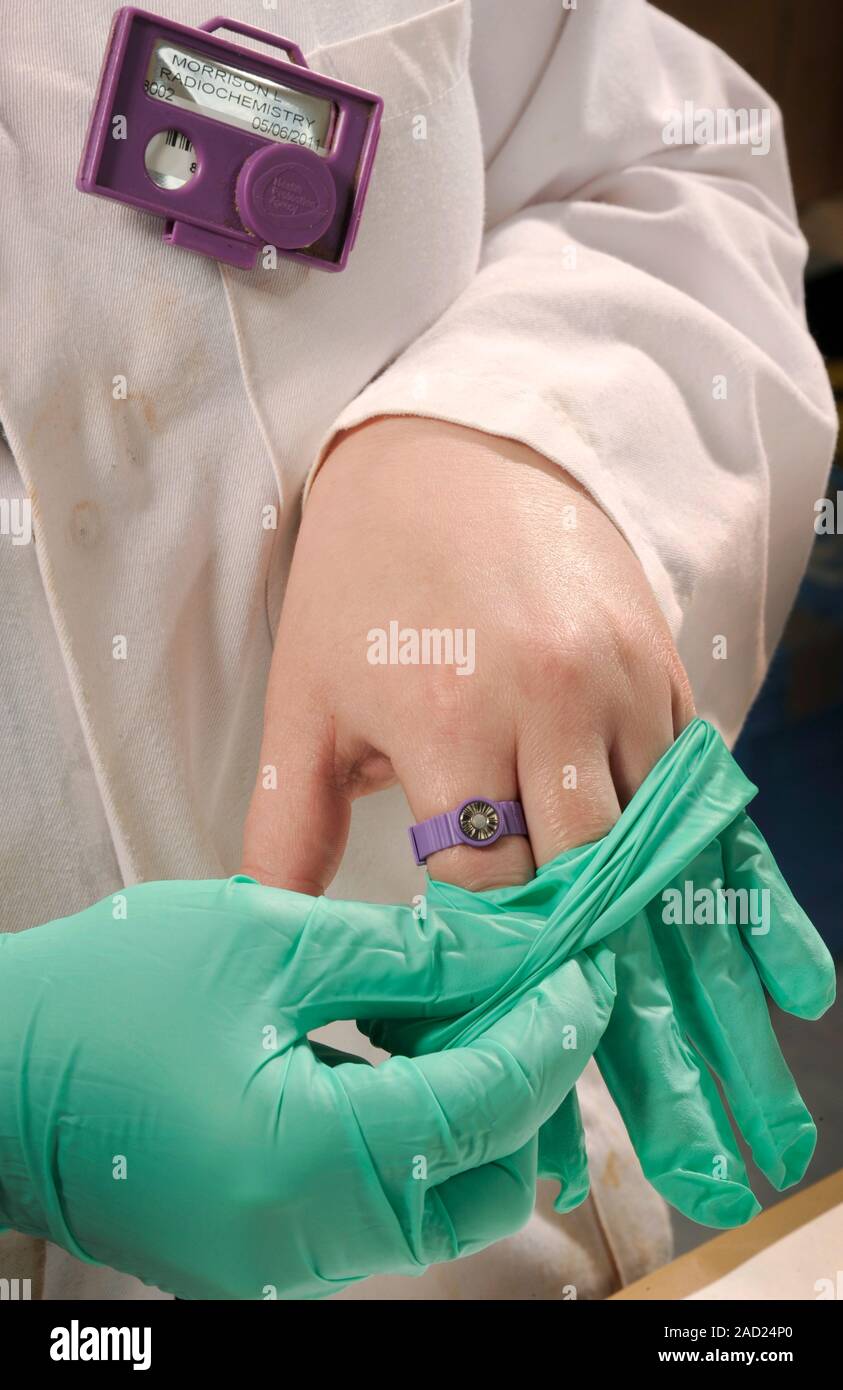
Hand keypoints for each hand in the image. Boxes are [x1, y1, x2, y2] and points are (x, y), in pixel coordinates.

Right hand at [0, 877, 614, 1298]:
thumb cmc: (103, 1000)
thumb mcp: (266, 942)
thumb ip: (406, 953)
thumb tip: (513, 949)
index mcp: (307, 1166)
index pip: (487, 1104)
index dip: (552, 1028)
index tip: (582, 966)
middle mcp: (307, 1247)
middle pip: (484, 1175)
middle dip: (525, 1073)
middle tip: (527, 981)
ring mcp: (288, 1265)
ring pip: (441, 1196)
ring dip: (474, 1097)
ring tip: (460, 1000)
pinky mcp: (274, 1255)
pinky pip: (385, 1201)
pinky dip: (418, 1124)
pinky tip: (405, 1043)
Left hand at [242, 416, 694, 892]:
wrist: (450, 456)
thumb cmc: (363, 585)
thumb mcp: (306, 702)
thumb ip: (287, 827)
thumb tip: (270, 934)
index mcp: (450, 718)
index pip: (490, 887)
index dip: (473, 932)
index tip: (458, 943)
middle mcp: (551, 699)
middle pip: (579, 871)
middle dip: (543, 909)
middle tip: (512, 923)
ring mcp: (620, 678)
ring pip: (643, 833)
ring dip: (599, 864)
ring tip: (554, 866)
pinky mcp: (663, 661)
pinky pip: (676, 776)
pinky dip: (641, 809)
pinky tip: (594, 802)